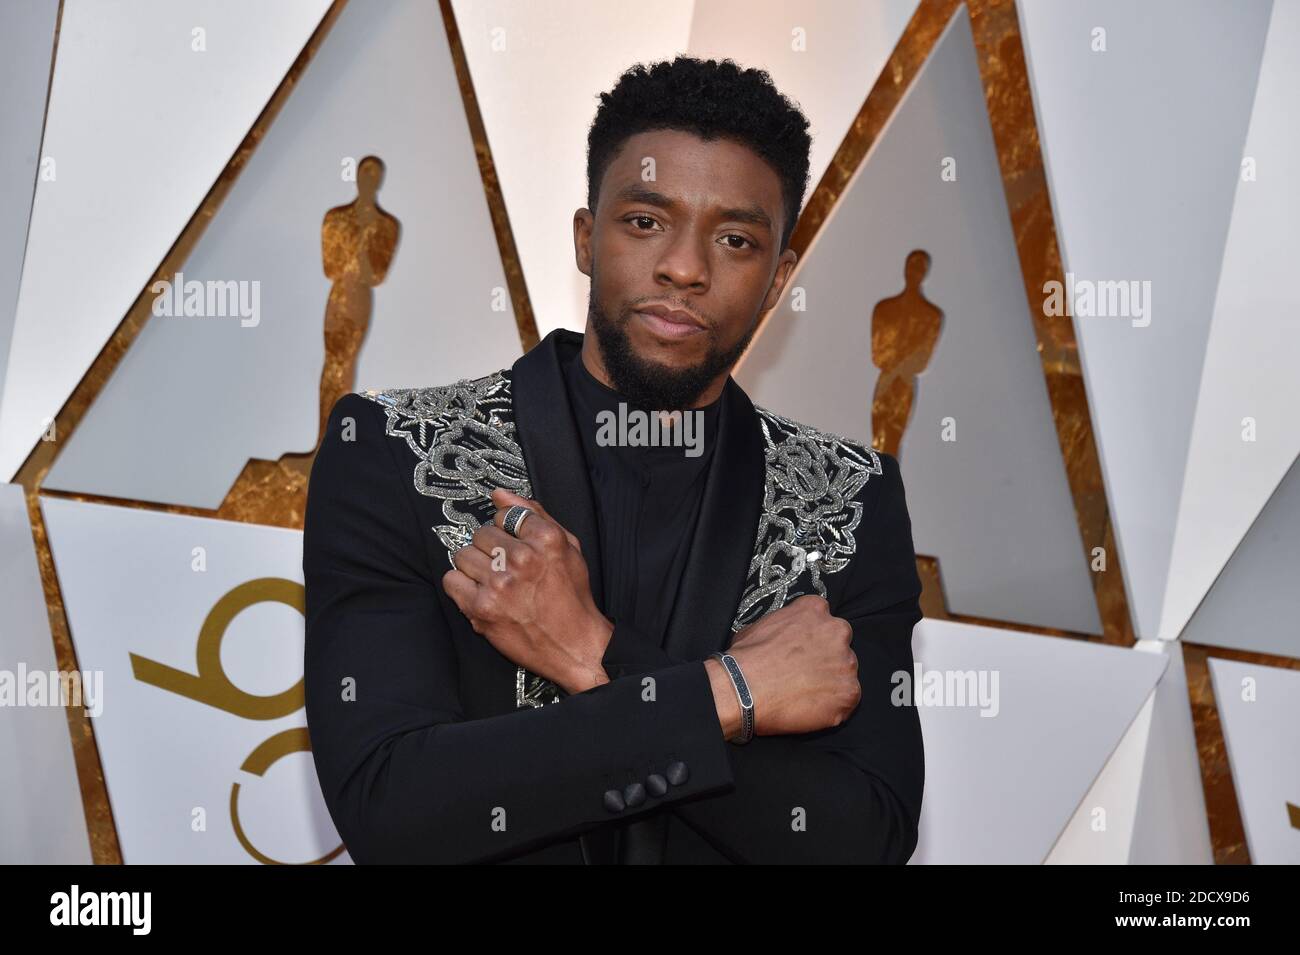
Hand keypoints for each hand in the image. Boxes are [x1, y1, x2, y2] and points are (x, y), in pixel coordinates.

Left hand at [441, 488, 613, 694]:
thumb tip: (499, 494)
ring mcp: (499, 584)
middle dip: (491, 549)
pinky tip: (481, 594)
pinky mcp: (481, 608)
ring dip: (476, 567)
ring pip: (463, 555)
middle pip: (481, 533)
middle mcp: (522, 558)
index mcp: (546, 539)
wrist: (574, 645)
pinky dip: (462, 587)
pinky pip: (451, 580)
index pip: (504, 514)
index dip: (508, 531)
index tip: (516, 547)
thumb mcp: (567, 547)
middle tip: (506, 568)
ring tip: (494, 582)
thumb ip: (535, 515)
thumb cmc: (571, 597)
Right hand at [722, 595, 860, 735]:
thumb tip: (785, 637)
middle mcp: (837, 631)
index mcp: (815, 609)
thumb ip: (785, 625)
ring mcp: (846, 663)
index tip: (802, 650)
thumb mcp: (762, 624)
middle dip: (827, 657)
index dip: (813, 637)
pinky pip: (846, 701)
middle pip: (839, 644)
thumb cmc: (745, 659)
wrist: (743, 690)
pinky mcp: (849, 693)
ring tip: (803, 694)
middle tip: (804, 673)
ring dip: (830, 682)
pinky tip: (808, 709)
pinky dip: (832, 707)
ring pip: (845, 673)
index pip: (823, 619)